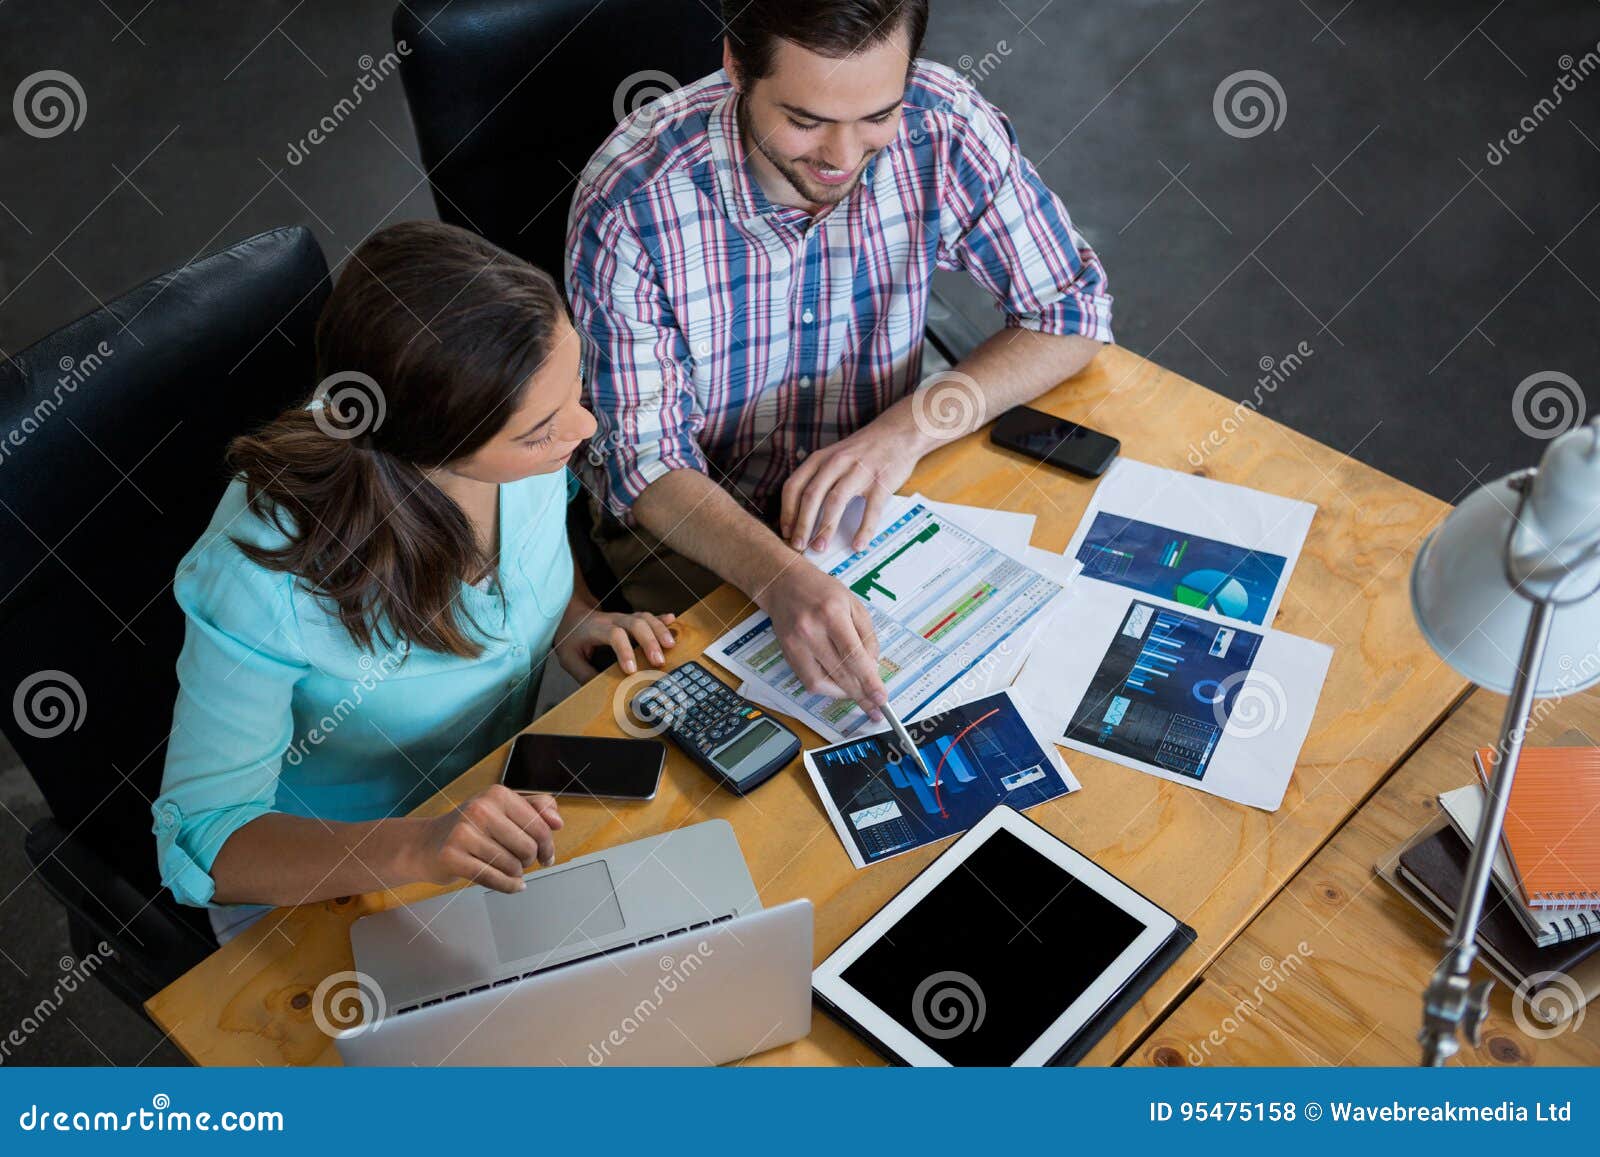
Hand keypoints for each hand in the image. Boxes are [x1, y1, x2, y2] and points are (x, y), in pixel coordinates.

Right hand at [407, 785, 563, 893]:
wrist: (426, 845)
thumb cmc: (471, 828)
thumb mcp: (503, 809)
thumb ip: (536, 809)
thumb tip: (558, 822)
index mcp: (497, 794)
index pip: (539, 825)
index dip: (548, 845)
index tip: (547, 856)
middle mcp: (480, 809)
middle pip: (528, 847)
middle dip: (530, 861)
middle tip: (522, 862)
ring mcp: (463, 833)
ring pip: (512, 865)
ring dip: (516, 873)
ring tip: (508, 868)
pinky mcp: (452, 857)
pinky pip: (494, 879)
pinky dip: (508, 886)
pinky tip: (513, 885)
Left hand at [555, 599, 676, 680]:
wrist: (570, 615)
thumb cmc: (571, 638)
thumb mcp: (569, 658)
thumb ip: (583, 674)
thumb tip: (600, 692)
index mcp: (596, 629)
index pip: (614, 635)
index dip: (625, 651)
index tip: (632, 670)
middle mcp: (613, 620)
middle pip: (635, 623)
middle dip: (650, 641)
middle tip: (659, 661)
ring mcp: (623, 617)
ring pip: (645, 617)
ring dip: (659, 630)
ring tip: (671, 646)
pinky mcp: (630, 618)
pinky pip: (648, 616)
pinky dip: (661, 620)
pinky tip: (673, 621)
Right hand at [758, 561, 885, 714]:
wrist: (784, 583)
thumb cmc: (822, 591)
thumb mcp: (853, 604)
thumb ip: (867, 636)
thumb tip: (873, 667)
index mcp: (832, 613)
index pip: (853, 655)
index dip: (868, 680)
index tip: (881, 697)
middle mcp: (811, 630)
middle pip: (839, 672)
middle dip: (861, 694)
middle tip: (876, 706)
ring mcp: (796, 644)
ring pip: (822, 683)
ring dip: (844, 694)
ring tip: (860, 697)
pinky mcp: (787, 654)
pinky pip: (809, 682)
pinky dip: (827, 688)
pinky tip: (840, 687)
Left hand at [779, 413, 924, 553]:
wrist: (899, 432)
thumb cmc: (864, 450)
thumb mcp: (834, 455)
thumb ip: (819, 477)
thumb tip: (802, 513)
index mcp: (821, 458)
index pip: (794, 486)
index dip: (787, 511)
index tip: (785, 532)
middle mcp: (837, 463)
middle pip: (811, 496)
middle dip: (802, 524)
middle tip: (798, 546)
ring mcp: (859, 471)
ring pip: (835, 501)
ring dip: (825, 528)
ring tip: (820, 547)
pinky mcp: (881, 481)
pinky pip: (871, 509)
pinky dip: (864, 529)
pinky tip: (858, 545)